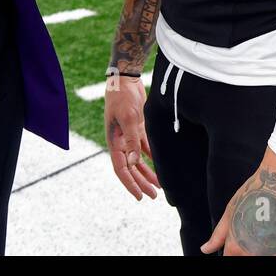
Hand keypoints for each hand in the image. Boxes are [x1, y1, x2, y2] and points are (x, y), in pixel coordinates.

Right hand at [104, 72, 158, 199]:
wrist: (124, 79)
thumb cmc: (123, 97)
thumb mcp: (128, 118)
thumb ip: (131, 140)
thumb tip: (133, 162)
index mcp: (114, 142)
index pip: (121, 169)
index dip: (130, 184)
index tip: (140, 196)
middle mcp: (121, 142)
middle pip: (131, 168)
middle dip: (141, 183)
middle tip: (152, 196)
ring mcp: (129, 136)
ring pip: (138, 161)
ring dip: (147, 173)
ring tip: (158, 187)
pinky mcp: (138, 129)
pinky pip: (146, 148)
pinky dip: (152, 158)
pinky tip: (161, 167)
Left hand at [201, 147, 275, 255]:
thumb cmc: (256, 194)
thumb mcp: (231, 211)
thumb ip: (219, 235)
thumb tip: (206, 249)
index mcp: (236, 247)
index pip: (230, 259)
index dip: (233, 252)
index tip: (240, 244)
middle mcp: (255, 254)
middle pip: (249, 259)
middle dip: (250, 250)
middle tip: (258, 233)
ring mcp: (275, 255)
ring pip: (267, 259)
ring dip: (267, 251)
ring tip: (270, 232)